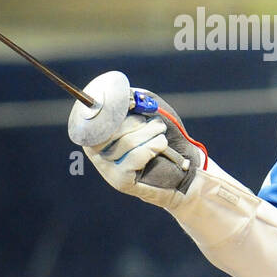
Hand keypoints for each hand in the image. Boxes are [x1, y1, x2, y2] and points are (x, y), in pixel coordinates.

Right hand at [77, 83, 203, 207]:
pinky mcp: (120, 181)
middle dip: (138, 121)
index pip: (92, 116)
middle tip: (155, 124)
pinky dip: (153, 146)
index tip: (132, 105)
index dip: (111, 107)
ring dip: (151, 132)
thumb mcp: (147, 109)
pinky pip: (135, 157)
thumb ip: (132, 98)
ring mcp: (106, 167)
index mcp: (96, 129)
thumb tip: (121, 95)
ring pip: (126, 141)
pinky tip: (161, 146)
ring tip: (160, 134)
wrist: (184, 163)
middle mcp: (94, 149)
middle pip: (110, 128)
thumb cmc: (162, 133)